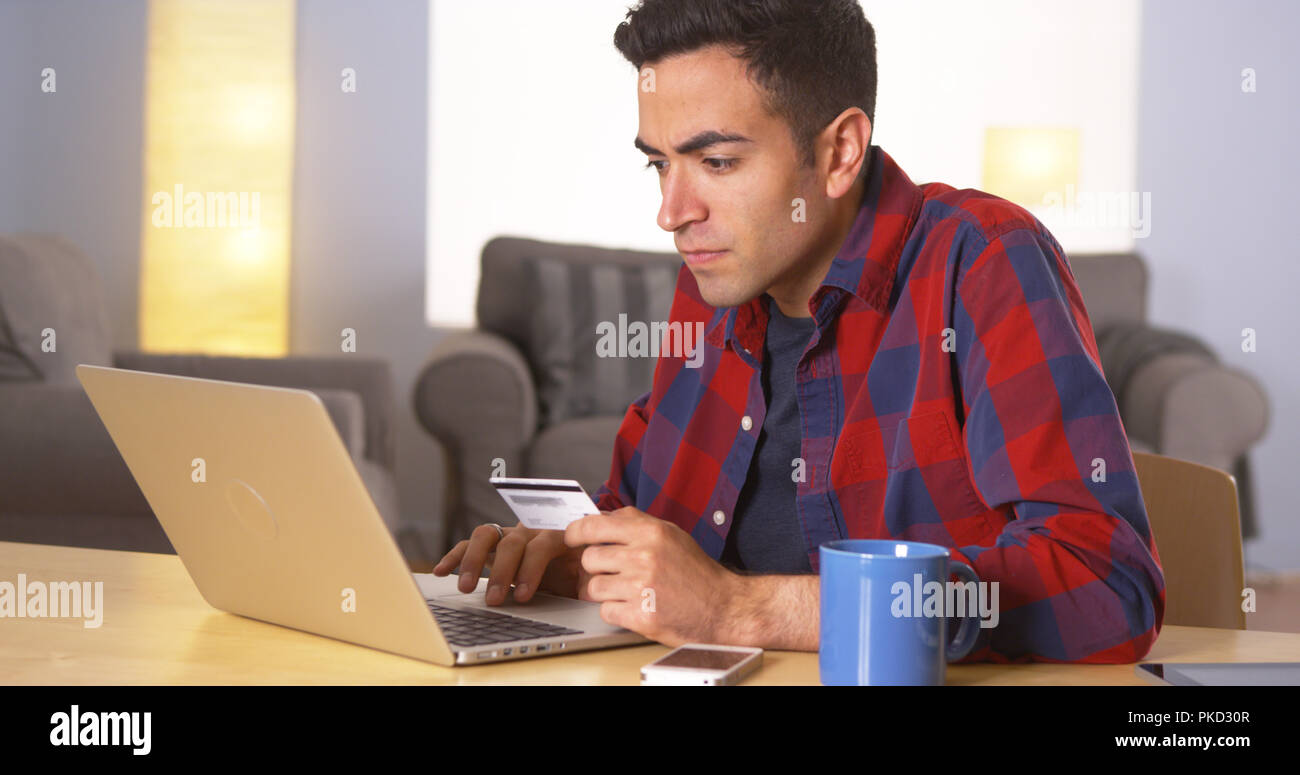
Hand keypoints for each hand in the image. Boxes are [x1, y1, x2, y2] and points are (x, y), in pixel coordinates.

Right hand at [433, 523, 588, 604]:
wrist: (584, 550)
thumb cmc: (590, 564)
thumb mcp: (597, 570)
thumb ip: (594, 575)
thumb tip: (594, 590)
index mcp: (561, 532)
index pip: (541, 544)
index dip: (531, 569)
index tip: (525, 596)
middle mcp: (533, 528)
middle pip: (511, 541)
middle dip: (501, 572)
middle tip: (495, 600)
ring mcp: (512, 534)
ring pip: (487, 535)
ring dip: (474, 560)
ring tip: (466, 587)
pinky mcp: (496, 544)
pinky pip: (471, 543)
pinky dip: (455, 556)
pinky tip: (441, 571)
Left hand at [564, 507, 739, 645]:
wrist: (724, 608)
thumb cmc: (697, 573)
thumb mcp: (671, 535)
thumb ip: (636, 523)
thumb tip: (601, 516)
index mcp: (651, 532)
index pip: (594, 525)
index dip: (575, 533)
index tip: (571, 538)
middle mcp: (644, 556)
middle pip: (589, 559)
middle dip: (596, 568)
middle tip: (613, 573)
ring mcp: (642, 587)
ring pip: (593, 587)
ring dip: (605, 592)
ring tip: (627, 592)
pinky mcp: (641, 616)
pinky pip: (605, 611)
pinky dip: (615, 611)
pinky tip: (634, 607)